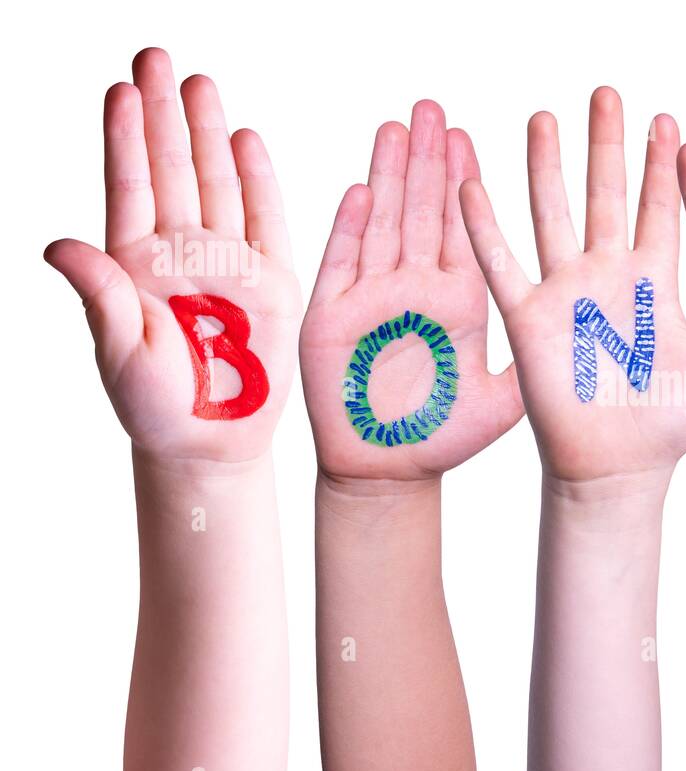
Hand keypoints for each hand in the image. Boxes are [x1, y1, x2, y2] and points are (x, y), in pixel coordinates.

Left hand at [45, 48, 299, 463]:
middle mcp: (180, 253)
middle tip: (157, 58)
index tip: (120, 88)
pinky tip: (246, 139)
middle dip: (164, 113)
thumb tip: (58, 243)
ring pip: (216, 183)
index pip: (129, 186)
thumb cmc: (156, 407)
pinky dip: (259, 180)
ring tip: (200, 83)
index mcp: (135, 265)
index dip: (125, 137)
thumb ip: (99, 294)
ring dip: (207, 133)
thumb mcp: (117, 352)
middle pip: (171, 169)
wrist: (213, 443)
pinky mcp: (272, 281)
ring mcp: (227, 263)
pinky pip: (268, 220)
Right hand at [300, 102, 520, 481]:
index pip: (462, 228)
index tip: (468, 136)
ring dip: (389, 176)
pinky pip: (344, 265)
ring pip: (383, 224)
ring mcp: (373, 298)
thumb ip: (534, 361)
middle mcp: (416, 289)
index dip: (463, 182)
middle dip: (427, 160)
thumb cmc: (444, 437)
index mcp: (458, 299)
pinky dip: (351, 229)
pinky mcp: (334, 318)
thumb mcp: (504, 400)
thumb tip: (585, 332)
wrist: (389, 471)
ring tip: (397, 128)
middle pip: (421, 211)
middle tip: (433, 108)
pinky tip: (361, 190)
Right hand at [458, 88, 685, 483]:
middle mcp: (609, 276)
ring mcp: (567, 293)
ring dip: (547, 167)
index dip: (662, 165)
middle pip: (607, 194)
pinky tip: (471, 187)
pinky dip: (485, 230)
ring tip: (547, 118)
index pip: (660, 207)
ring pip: (554, 214)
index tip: (668, 119)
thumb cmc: (669, 421)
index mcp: (655, 279)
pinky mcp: (529, 321)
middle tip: (608, 94)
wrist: (618, 468)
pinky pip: (502, 268)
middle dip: (608, 144)